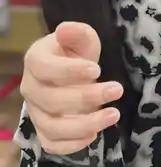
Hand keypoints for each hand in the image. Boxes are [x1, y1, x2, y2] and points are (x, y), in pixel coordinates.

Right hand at [20, 22, 121, 155]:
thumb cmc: (75, 52)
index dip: (70, 71)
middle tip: (117, 89)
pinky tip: (95, 133)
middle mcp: (31, 88)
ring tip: (114, 114)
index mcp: (35, 60)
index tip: (97, 69)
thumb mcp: (82, 37)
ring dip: (84, 124)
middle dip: (86, 98)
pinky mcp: (44, 131)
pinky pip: (52, 144)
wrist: (71, 71)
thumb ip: (77, 33)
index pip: (45, 68)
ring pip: (52, 127)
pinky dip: (72, 144)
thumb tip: (64, 29)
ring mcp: (35, 112)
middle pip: (51, 100)